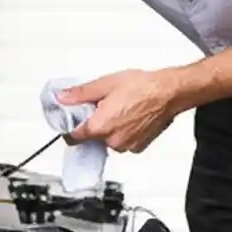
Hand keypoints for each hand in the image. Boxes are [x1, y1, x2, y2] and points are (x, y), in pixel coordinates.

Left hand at [55, 69, 181, 152]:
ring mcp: (127, 146)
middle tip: (99, 107)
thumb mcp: (105, 84)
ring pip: (107, 140)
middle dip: (92, 124)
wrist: (169, 92)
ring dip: (107, 129)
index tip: (69, 120)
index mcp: (101, 126)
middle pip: (91, 138)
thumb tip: (63, 97)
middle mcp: (113, 141)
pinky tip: (128, 116)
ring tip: (117, 109)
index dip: (68, 127)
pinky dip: (122, 132)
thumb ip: (80, 94)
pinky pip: (122, 142)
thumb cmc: (142, 87)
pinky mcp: (139, 147)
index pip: (73, 137)